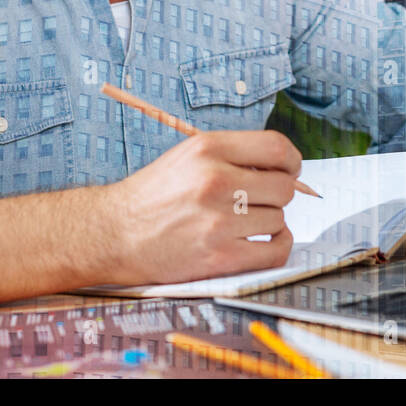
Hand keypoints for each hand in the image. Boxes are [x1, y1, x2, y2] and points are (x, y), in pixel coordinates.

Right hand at [100, 130, 301, 284]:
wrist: (114, 233)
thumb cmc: (153, 195)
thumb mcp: (188, 156)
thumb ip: (233, 156)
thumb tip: (283, 170)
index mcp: (208, 149)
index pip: (277, 148)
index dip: (291, 161)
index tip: (289, 170)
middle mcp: (215, 181)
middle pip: (284, 187)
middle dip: (277, 194)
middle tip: (258, 201)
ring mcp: (219, 221)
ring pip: (279, 220)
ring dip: (268, 223)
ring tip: (242, 223)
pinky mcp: (220, 257)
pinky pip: (275, 251)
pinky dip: (277, 246)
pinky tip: (264, 241)